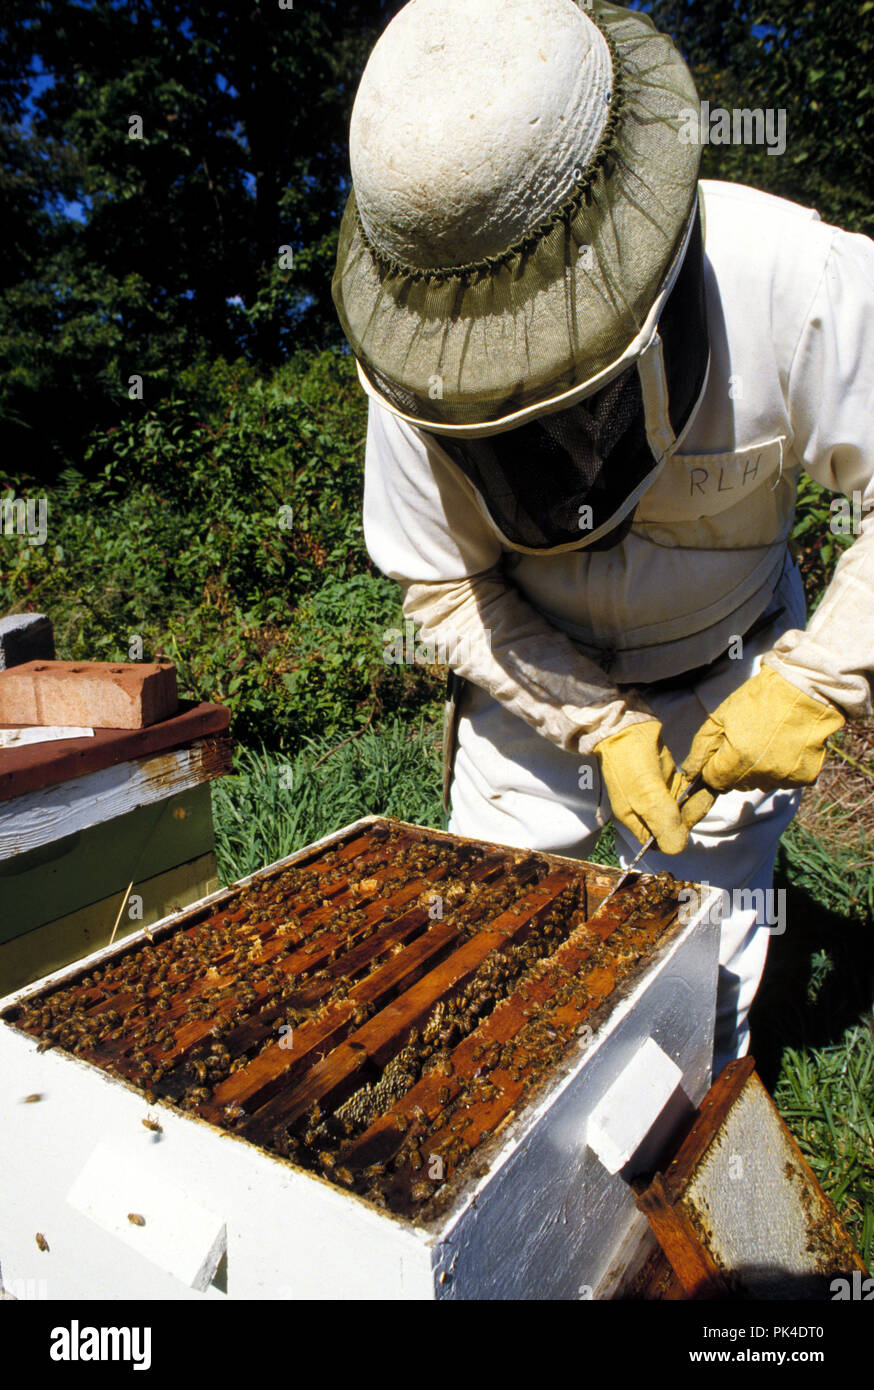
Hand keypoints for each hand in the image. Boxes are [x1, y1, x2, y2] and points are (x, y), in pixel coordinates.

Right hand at [595, 719, 707, 853]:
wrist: (625, 727)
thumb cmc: (629, 762)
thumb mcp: (645, 795)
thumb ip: (663, 821)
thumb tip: (678, 849)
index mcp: (636, 819)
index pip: (658, 842)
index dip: (674, 837)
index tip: (687, 822)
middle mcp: (646, 810)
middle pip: (674, 825)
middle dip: (690, 816)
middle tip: (703, 799)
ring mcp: (657, 794)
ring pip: (682, 808)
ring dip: (696, 802)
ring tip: (709, 790)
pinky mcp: (667, 779)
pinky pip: (684, 792)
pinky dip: (695, 790)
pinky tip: (704, 783)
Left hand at [684, 666, 844, 793]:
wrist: (803, 688)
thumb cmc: (759, 698)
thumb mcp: (721, 717)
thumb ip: (702, 748)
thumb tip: (689, 774)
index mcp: (738, 759)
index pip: (715, 782)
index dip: (714, 767)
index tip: (722, 753)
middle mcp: (761, 774)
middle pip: (738, 785)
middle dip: (735, 770)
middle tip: (746, 743)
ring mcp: (785, 777)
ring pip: (761, 784)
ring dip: (759, 771)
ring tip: (767, 743)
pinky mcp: (805, 777)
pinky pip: (785, 781)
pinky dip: (782, 769)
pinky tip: (785, 747)